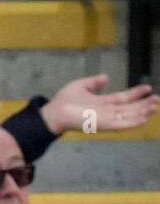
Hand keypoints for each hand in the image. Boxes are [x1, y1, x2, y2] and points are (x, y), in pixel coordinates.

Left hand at [41, 75, 159, 134]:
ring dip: (142, 112)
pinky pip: (120, 125)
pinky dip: (133, 122)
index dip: (136, 94)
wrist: (53, 112)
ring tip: (156, 106)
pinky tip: (143, 118)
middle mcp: (106, 112)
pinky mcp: (101, 125)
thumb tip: (106, 78)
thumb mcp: (82, 86)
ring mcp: (104, 119)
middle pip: (129, 109)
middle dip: (144, 105)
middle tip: (158, 100)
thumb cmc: (64, 101)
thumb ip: (95, 82)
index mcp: (102, 103)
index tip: (148, 88)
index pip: (123, 99)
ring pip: (128, 117)